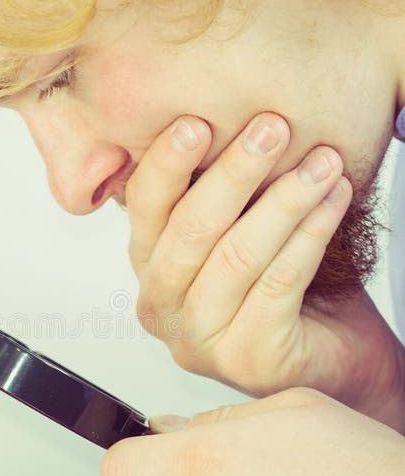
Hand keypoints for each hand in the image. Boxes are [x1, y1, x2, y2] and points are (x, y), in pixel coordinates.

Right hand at [126, 112, 404, 432]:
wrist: (331, 355)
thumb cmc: (282, 288)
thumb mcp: (237, 230)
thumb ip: (217, 194)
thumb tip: (225, 116)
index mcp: (150, 268)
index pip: (143, 208)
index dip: (165, 165)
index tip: (197, 122)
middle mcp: (162, 308)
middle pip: (189, 231)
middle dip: (234, 173)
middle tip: (272, 127)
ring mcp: (199, 341)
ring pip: (237, 256)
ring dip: (284, 201)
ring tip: (321, 162)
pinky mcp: (246, 360)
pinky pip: (278, 284)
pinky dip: (309, 236)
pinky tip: (332, 202)